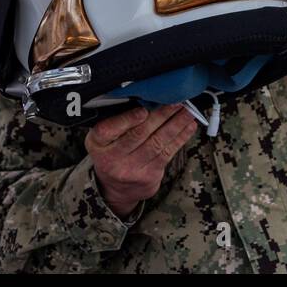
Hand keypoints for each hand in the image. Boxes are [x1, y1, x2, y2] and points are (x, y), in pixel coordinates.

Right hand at [86, 104, 197, 219]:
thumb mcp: (102, 138)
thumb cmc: (110, 152)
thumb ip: (115, 120)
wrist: (116, 188)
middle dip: (160, 116)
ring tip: (188, 111)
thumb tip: (144, 98)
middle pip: (139, 134)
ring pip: (157, 143)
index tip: (143, 110)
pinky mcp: (149, 176)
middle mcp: (112, 158)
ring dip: (175, 125)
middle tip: (175, 101)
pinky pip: (167, 153)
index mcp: (97, 143)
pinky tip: (188, 127)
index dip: (127, 120)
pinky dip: (180, 138)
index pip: (109, 129)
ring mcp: (131, 169)